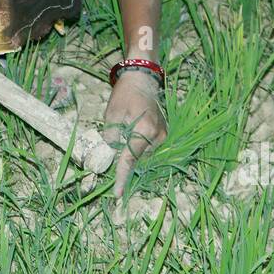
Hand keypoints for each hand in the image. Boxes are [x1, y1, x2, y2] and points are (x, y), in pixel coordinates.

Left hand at [100, 70, 166, 199]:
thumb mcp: (112, 115)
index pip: (130, 160)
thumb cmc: (124, 95)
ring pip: (143, 155)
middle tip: (112, 152)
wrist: (142, 79)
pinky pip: (149, 148)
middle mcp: (157, 136)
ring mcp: (163, 135)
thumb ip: (111, 137)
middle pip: (138, 159)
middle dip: (124, 162)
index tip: (117, 194)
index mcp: (144, 130)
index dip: (122, 178)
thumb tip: (110, 156)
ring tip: (123, 133)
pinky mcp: (163, 133)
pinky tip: (131, 136)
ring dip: (131, 154)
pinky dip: (138, 148)